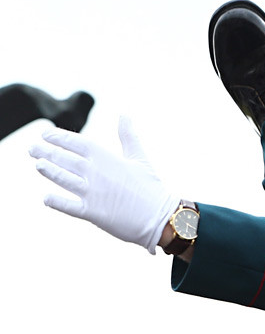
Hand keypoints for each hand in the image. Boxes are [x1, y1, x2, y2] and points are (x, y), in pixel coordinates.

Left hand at [31, 118, 178, 253]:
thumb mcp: (140, 158)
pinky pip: (67, 205)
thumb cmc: (152, 188)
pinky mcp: (92, 213)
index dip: (58, 137)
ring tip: (38, 165)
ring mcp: (93, 193)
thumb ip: (128, 136)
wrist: (162, 218)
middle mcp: (97, 173)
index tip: (46, 134)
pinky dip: (55, 201)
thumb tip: (125, 115)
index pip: (76, 142)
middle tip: (33, 148)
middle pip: (64, 158)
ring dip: (48, 170)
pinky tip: (47, 197)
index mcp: (108, 158)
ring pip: (62, 178)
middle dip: (46, 151)